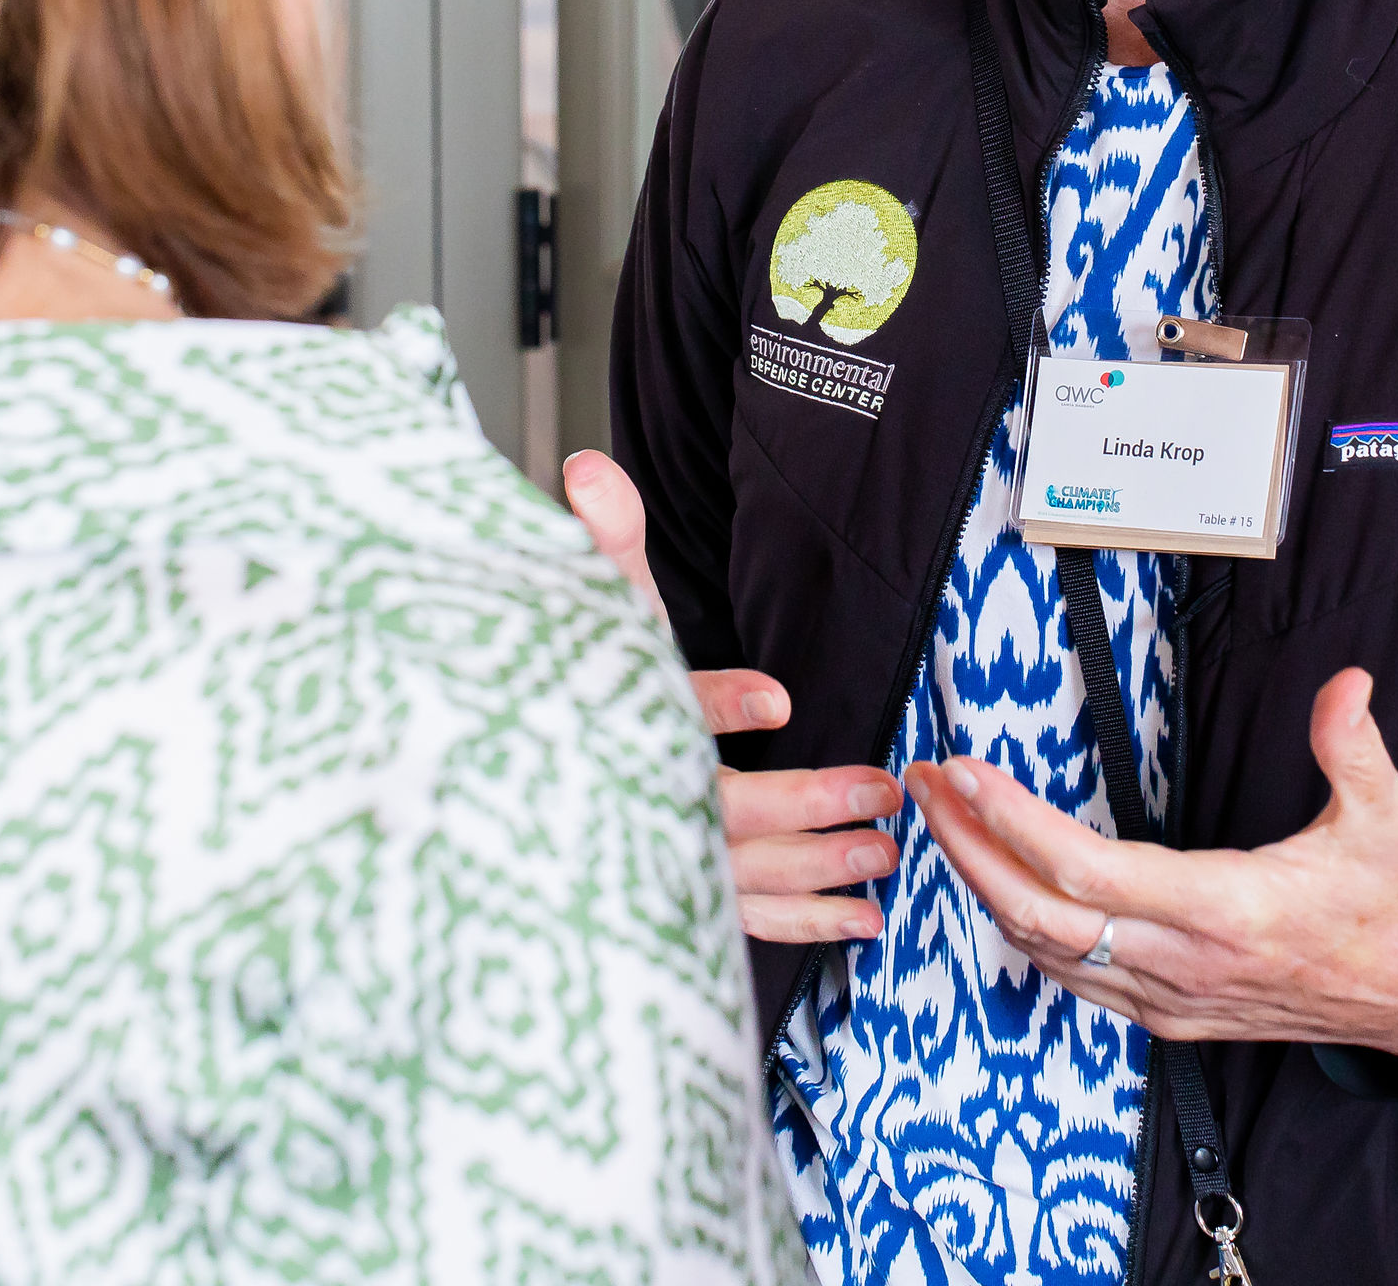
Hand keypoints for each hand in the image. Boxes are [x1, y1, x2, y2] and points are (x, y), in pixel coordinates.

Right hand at [561, 451, 899, 942]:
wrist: (514, 772)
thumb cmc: (576, 682)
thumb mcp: (596, 610)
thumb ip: (606, 541)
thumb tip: (590, 470)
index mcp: (620, 730)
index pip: (666, 715)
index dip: (719, 704)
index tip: (775, 698)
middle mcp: (634, 803)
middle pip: (722, 815)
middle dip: (805, 806)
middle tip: (881, 791)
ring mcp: (652, 864)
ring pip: (741, 879)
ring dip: (818, 871)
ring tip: (884, 854)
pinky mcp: (673, 904)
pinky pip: (742, 922)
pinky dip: (804, 926)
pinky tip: (863, 924)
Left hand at [903, 667, 1397, 1059]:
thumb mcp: (1388, 815)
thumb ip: (1353, 745)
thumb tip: (1348, 681)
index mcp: (1228, 909)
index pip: (1088, 869)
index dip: (1013, 822)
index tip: (966, 772)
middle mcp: (1186, 963)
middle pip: (1038, 913)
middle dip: (968, 847)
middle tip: (925, 785)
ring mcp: (1173, 999)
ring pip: (1045, 952)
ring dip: (984, 885)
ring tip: (947, 822)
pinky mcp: (1172, 1015)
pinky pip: (1074, 979)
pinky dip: (1025, 930)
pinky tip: (1002, 886)